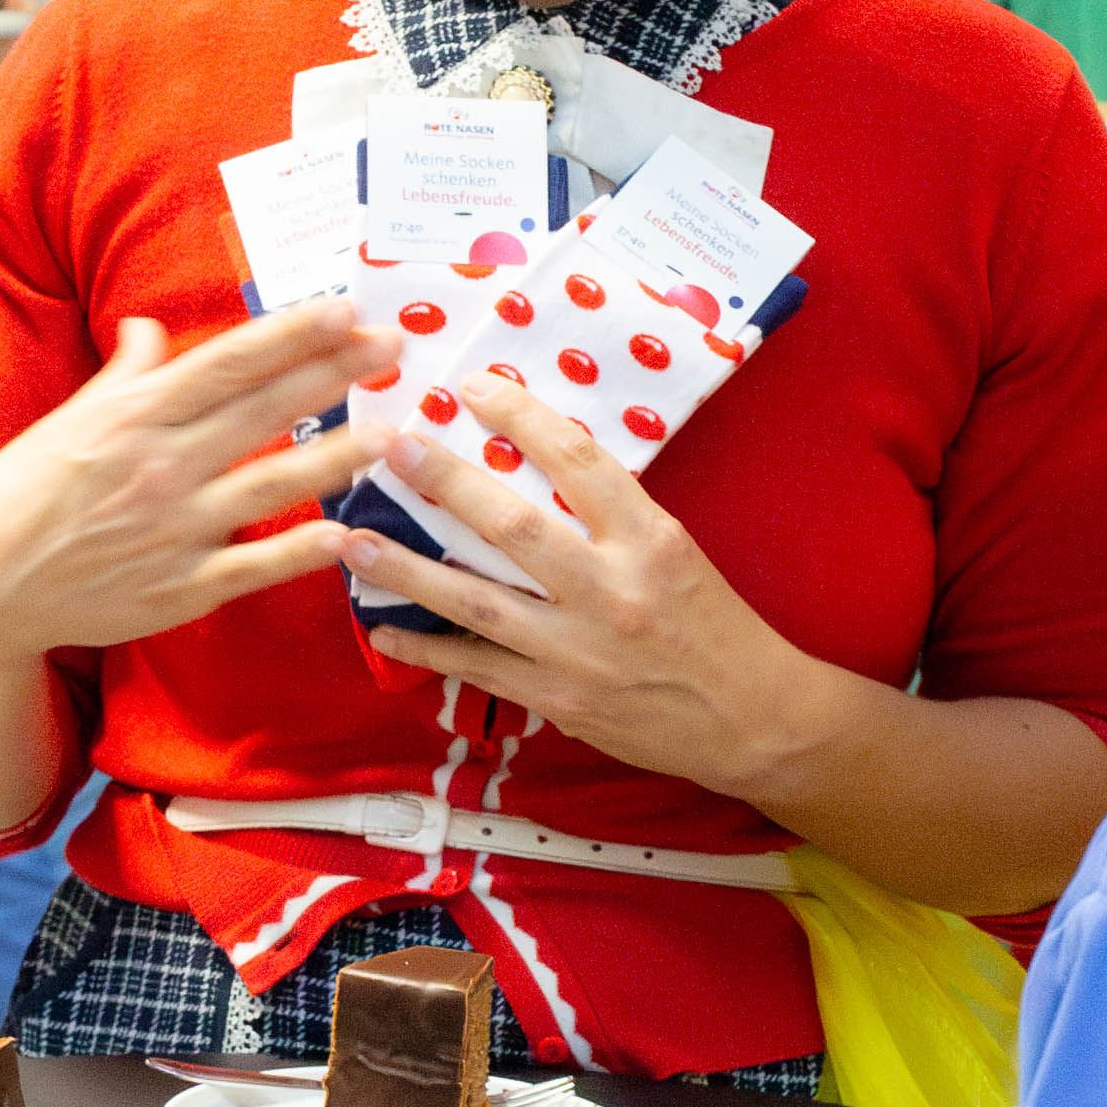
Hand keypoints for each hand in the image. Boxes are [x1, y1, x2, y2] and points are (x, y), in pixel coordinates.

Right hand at [0, 305, 373, 667]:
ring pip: (275, 484)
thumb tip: (147, 329)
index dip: (291, 334)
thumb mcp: (63, 424)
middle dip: (335, 374)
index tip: (343, 309)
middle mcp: (161, 467)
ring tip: (391, 431)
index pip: (228, 362)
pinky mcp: (182, 589)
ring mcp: (176, 531)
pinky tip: (348, 534)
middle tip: (394, 347)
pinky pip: (257, 566)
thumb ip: (121, 380)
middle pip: (265, 410)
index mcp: (132, 417)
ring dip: (339, 456)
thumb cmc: (12, 499)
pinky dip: (304, 551)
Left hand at [351, 372, 828, 796]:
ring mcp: (579, 650)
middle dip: (444, 482)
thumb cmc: (714, 626)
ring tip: (354, 542)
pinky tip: (385, 631)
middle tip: (388, 445)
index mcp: (649, 540)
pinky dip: (427, 649)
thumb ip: (611, 517)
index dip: (521, 418)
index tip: (474, 386)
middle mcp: (611, 590)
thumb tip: (532, 468)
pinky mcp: (558, 699)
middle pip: (512, 526)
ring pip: (477, 603)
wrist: (751, 720)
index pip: (578, 461)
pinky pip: (477, 668)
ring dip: (409, 571)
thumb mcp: (675, 552)